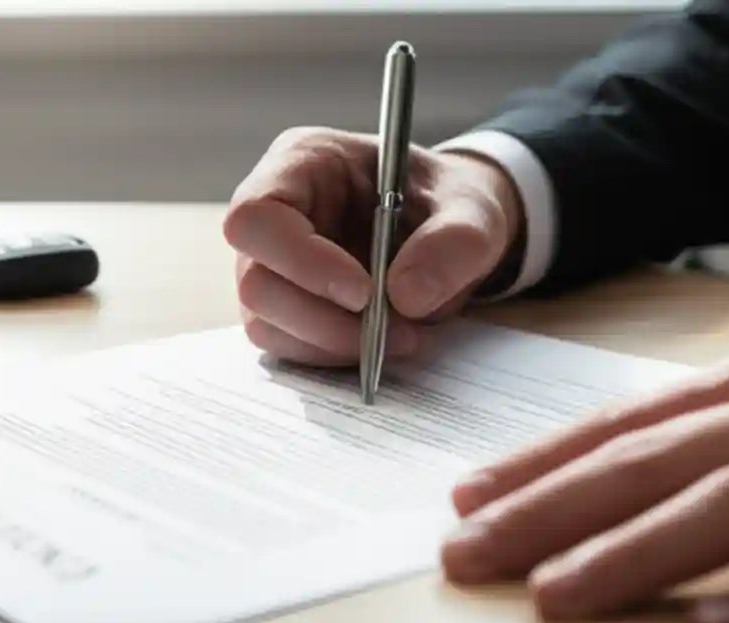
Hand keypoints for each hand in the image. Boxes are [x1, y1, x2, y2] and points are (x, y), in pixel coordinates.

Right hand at [224, 127, 522, 365]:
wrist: (448, 229)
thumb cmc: (446, 201)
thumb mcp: (473, 207)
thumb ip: (454, 241)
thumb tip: (407, 296)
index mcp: (301, 162)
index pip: (257, 216)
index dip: (299, 260)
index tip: (362, 293)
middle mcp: (272, 214)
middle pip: (255, 280)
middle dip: (322, 318)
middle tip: (390, 331)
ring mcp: (270, 264)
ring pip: (264, 321)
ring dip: (330, 342)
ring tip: (399, 338)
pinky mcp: (282, 307)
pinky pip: (286, 344)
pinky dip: (331, 354)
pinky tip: (377, 344)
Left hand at [442, 352, 728, 622]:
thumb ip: (706, 440)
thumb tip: (594, 486)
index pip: (627, 426)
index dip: (540, 462)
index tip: (463, 499)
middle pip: (645, 463)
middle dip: (544, 510)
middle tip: (463, 554)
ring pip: (720, 502)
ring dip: (627, 553)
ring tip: (548, 596)